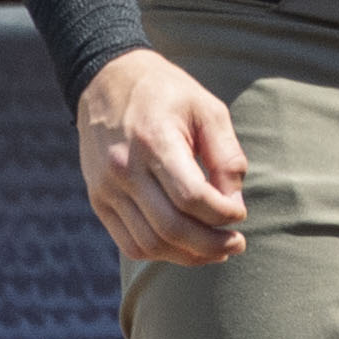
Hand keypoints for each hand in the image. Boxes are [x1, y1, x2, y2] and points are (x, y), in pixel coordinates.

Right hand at [75, 50, 247, 264]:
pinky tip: (186, 247)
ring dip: (187, 255)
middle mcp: (124, 170)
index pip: (191, 197)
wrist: (108, 83)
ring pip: (148, 243)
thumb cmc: (168, 94)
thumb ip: (226, 155)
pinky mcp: (98, 201)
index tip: (241, 214)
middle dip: (210, 244)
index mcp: (154, 142)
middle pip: (170, 228)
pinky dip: (160, 252)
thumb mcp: (208, 109)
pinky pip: (128, 243)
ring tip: (217, 250)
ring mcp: (106, 189)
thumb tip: (234, 202)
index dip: (223, 214)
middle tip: (236, 244)